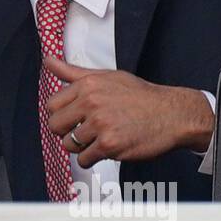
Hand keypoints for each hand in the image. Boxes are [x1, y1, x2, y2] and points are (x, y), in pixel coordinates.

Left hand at [43, 55, 214, 166]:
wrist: (172, 114)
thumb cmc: (140, 96)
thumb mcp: (106, 76)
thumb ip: (73, 72)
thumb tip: (48, 61)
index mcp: (88, 85)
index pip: (52, 104)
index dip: (61, 114)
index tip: (73, 117)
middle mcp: (91, 102)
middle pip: (55, 126)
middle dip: (66, 132)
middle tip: (83, 131)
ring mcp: (100, 124)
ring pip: (69, 145)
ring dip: (81, 147)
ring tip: (98, 139)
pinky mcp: (110, 145)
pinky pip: (85, 159)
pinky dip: (93, 158)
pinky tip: (106, 148)